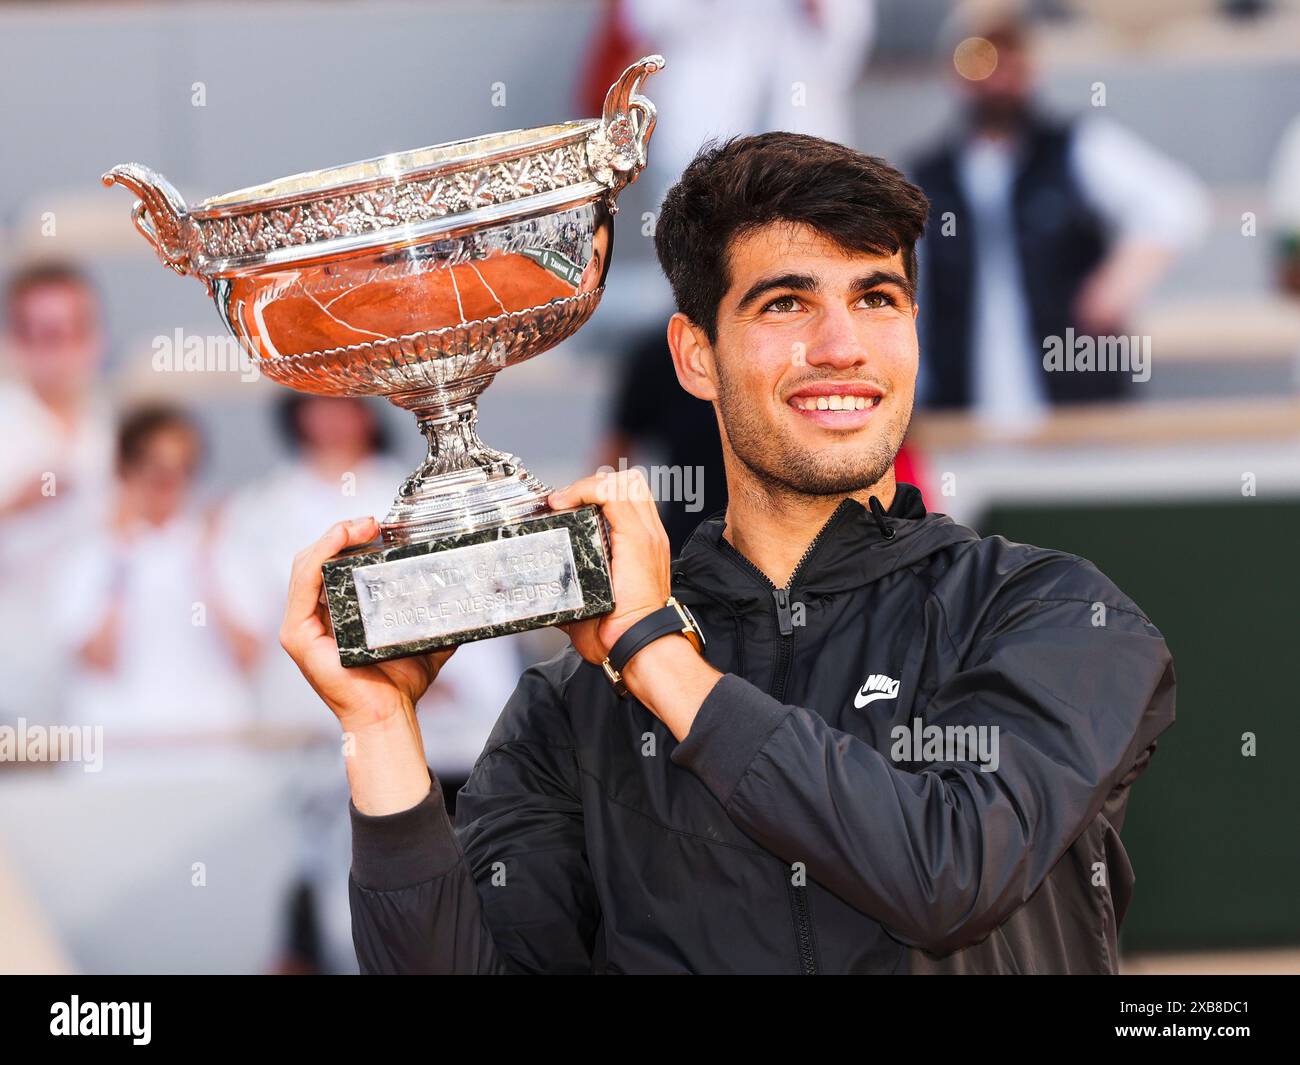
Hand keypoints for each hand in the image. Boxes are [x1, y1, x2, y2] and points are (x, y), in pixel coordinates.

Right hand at [278, 516, 455, 733]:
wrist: (390, 714)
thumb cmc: (401, 682)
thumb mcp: (423, 634)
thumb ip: (437, 612)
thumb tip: (467, 590)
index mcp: (336, 614)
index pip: (332, 564)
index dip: (348, 539)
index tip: (378, 527)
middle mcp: (314, 617)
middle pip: (317, 559)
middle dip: (341, 532)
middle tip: (373, 523)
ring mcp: (302, 626)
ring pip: (306, 565)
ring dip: (331, 537)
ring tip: (361, 526)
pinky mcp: (297, 635)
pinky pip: (303, 584)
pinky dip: (318, 556)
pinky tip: (339, 539)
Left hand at [549, 469, 671, 663]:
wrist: (636, 645)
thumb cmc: (617, 633)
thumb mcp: (591, 602)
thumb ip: (572, 590)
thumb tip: (540, 593)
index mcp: (643, 547)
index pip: (629, 499)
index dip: (597, 494)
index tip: (566, 506)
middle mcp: (649, 535)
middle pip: (629, 484)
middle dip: (593, 485)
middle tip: (565, 502)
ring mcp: (646, 535)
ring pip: (623, 483)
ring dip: (588, 485)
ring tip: (564, 501)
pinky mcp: (638, 538)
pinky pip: (613, 495)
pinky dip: (586, 490)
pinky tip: (565, 503)